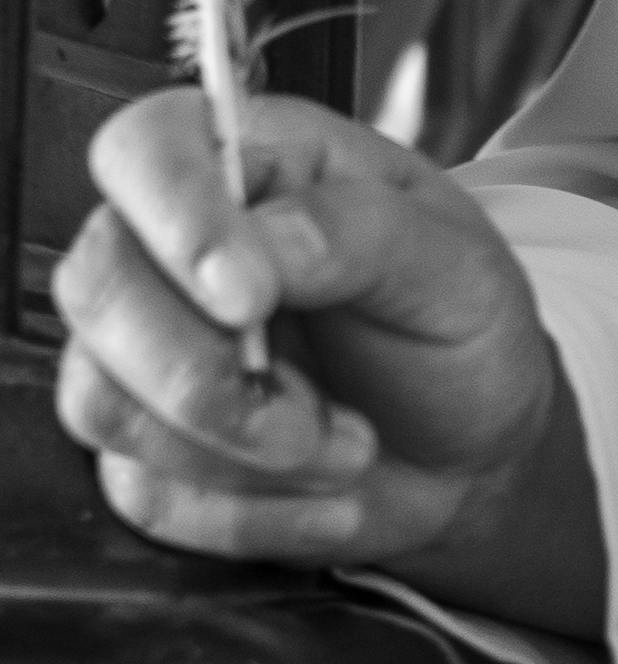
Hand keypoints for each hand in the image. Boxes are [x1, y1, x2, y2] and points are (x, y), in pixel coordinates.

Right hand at [55, 88, 603, 637]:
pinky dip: (251, 513)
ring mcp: (144, 356)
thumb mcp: (452, 265)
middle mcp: (172, 253)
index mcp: (250, 168)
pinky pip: (145, 494)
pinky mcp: (145, 452)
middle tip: (311, 414)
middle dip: (204, 375)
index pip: (144, 150)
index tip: (248, 296)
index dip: (174, 218)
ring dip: (238, 455)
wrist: (475, 454)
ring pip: (101, 401)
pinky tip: (327, 496)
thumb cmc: (457, 332)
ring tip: (347, 448)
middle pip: (96, 288)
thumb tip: (264, 245)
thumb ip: (358, 232)